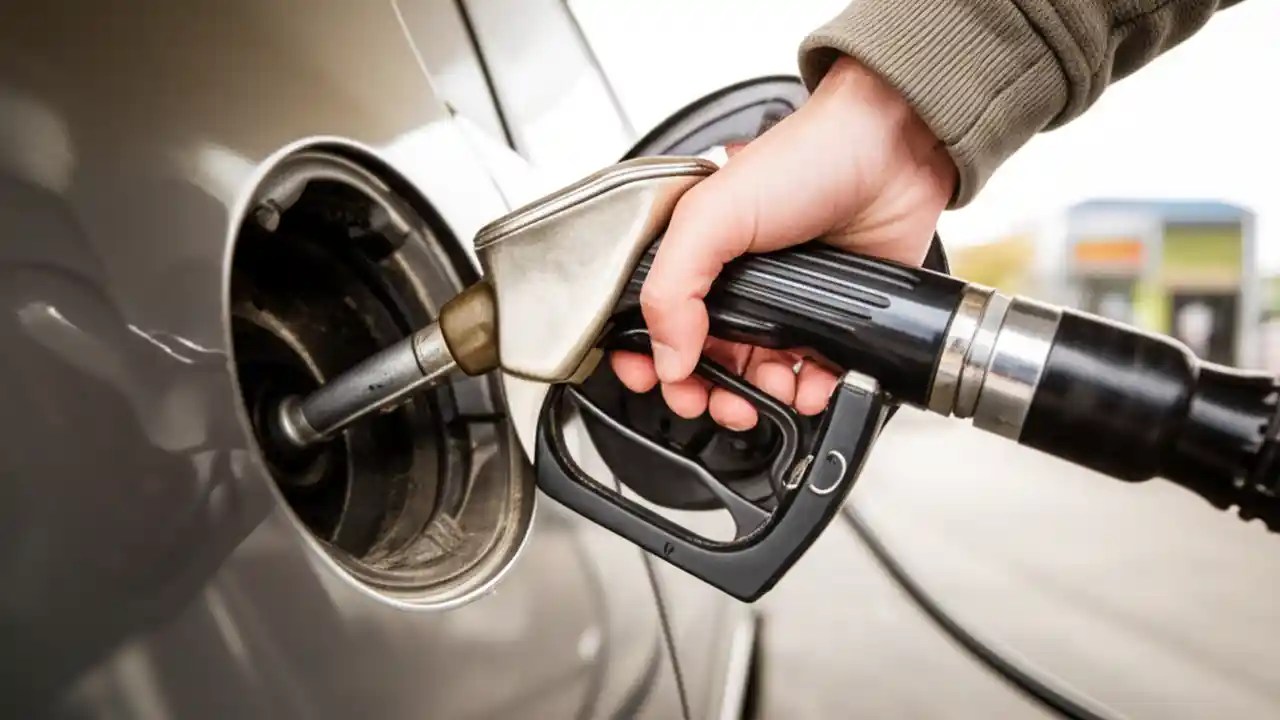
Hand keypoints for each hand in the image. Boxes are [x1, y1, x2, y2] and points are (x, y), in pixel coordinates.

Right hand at [609, 56, 956, 429]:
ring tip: (766, 392)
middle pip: (701, 363)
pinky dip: (806, 396)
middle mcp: (733, 285)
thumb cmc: (805, 161)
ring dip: (754, 398)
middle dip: (701, 392)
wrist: (892, 155)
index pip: (651, 322)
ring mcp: (782, 306)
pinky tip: (807, 389)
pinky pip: (810, 379)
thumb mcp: (712, 215)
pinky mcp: (828, 322)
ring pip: (752, 379)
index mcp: (694, 257)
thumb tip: (666, 357)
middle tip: (708, 401)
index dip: (645, 358)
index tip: (651, 380)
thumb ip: (673, 287)